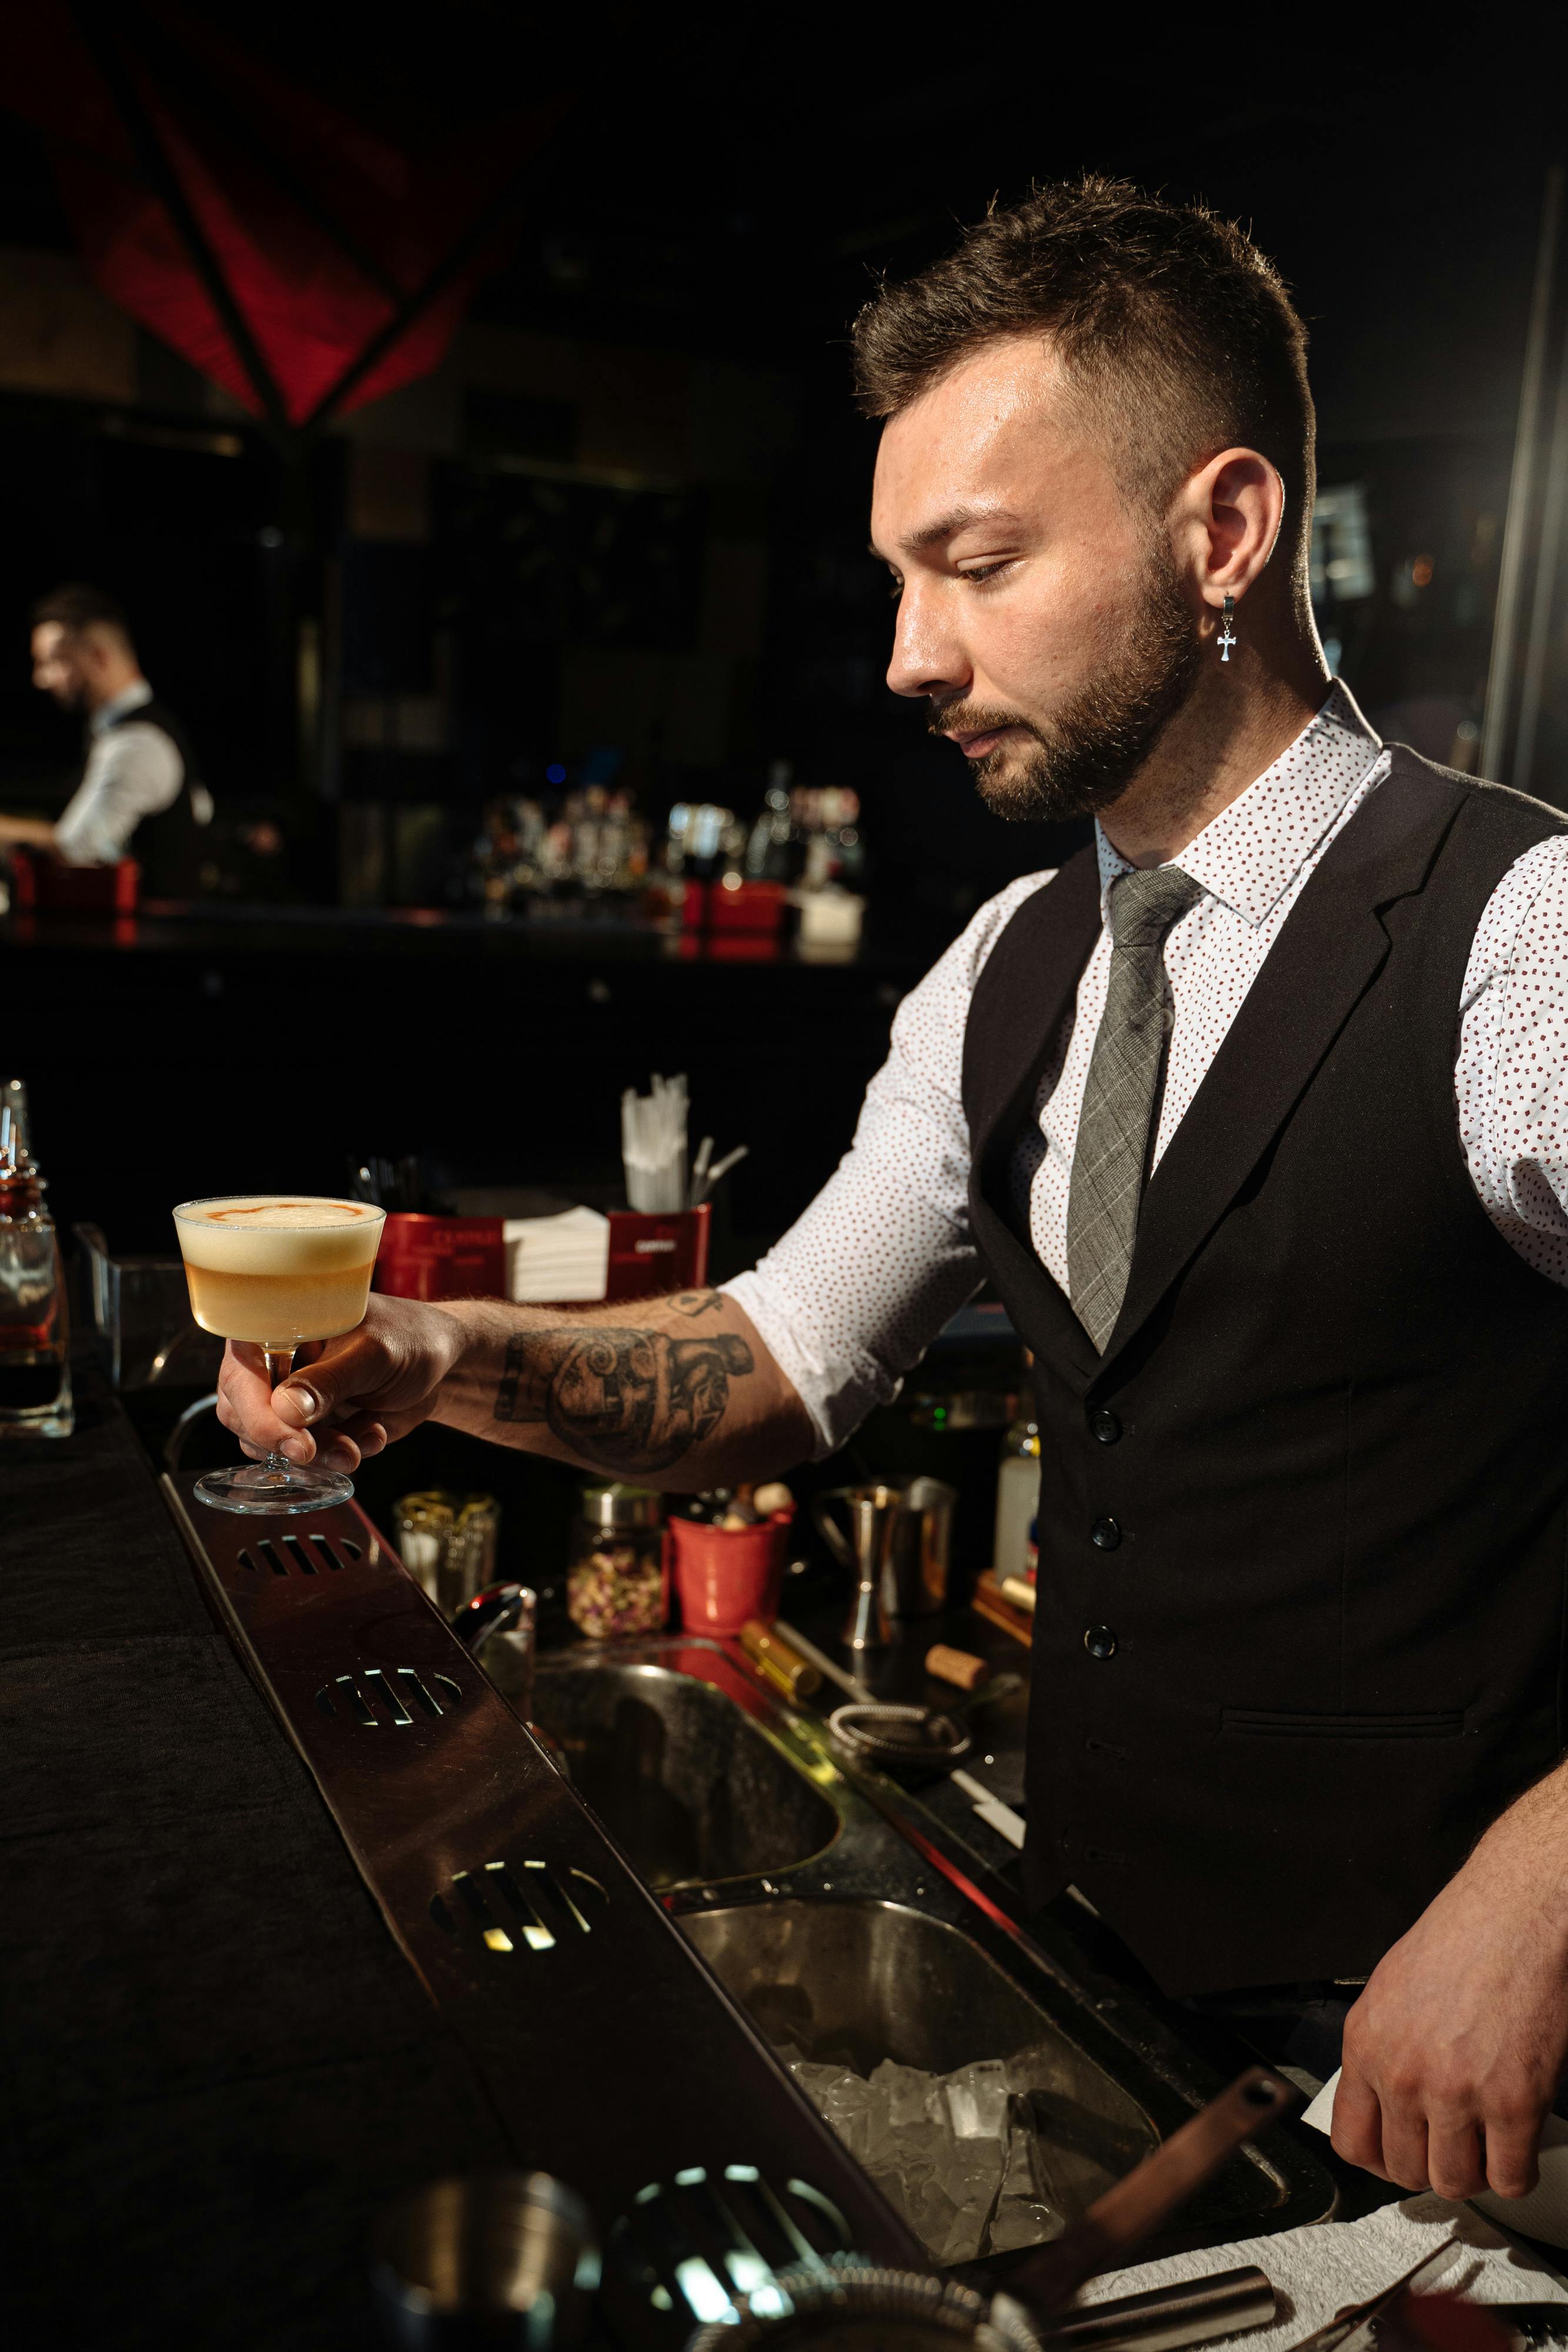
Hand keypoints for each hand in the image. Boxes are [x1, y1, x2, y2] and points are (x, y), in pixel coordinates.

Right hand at [215, 1294, 464, 1472]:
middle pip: (244, 1415)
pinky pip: (305, 1456)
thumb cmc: (409, 1338)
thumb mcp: (374, 1353)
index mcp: (278, 1326)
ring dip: (318, 1454)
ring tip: (363, 1443)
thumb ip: (330, 1380)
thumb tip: (284, 1409)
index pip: (239, 1371)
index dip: (256, 1411)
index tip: (295, 1442)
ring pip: (272, 1443)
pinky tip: (373, 1432)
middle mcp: (274, 1362)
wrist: (443, 1362)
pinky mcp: (311, 1426)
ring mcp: (290, 1397)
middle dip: (288, 1443)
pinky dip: (339, 1455)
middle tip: (331, 1452)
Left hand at [1333, 1812, 1567, 2198]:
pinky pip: (1509, 2178)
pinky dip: (1515, 2173)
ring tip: (1484, 2146)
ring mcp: (1457, 2094)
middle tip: (1451, 2146)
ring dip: (1471, 2173)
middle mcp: (1403, 2075)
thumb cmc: (1458, 1943)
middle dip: (1429, 2165)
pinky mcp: (1513, 2103)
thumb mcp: (1388, 1994)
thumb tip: (1384, 2105)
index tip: (1397, 2158)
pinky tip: (1516, 2148)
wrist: (1511, 1918)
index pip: (1352, 2142)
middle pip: (1405, 2170)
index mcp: (1366, 2046)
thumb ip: (1381, 2053)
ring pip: (1454, 2183)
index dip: (1378, 2160)